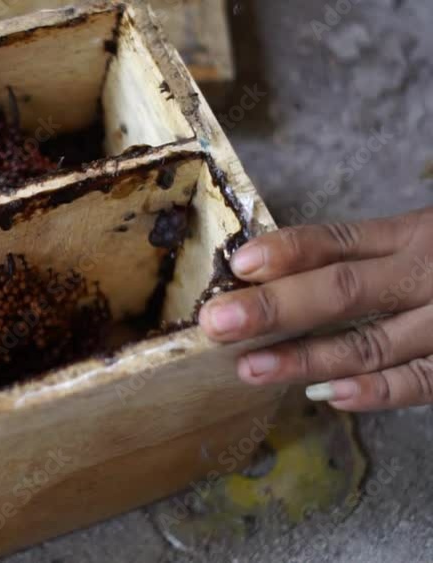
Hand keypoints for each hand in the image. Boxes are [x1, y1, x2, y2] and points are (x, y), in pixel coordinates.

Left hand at [199, 207, 432, 411]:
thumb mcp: (421, 237)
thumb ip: (366, 250)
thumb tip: (269, 271)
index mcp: (416, 234)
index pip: (342, 239)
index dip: (291, 251)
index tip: (240, 263)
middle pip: (346, 290)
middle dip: (277, 308)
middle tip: (218, 324)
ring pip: (373, 344)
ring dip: (307, 359)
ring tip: (251, 369)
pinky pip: (420, 382)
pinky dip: (374, 392)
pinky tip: (328, 395)